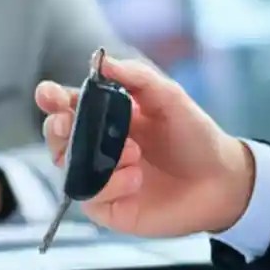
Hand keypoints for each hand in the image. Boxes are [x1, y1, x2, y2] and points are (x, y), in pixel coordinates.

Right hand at [34, 57, 255, 237]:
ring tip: (133, 154)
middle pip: (57, 137)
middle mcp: (96, 147)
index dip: (51, 99)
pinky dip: (111, 185)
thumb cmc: (194, 136)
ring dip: (92, 158)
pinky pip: (90, 198)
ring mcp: (99, 178)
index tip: (48, 94)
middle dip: (56, 128)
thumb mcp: (169, 97)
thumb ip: (136, 76)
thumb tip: (102, 61)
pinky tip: (137, 179)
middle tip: (67, 122)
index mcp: (104, 117)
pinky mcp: (108, 208)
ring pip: (68, 168)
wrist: (221, 179)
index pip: (65, 106)